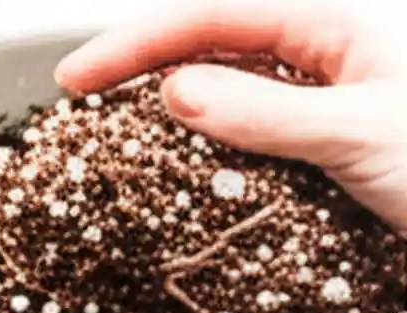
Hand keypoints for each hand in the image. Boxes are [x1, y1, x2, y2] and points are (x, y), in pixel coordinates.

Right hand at [54, 0, 406, 233]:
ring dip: (170, 112)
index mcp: (338, 21)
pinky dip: (209, 151)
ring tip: (114, 139)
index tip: (74, 79)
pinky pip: (252, 135)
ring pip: (228, 90)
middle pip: (211, 42)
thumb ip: (266, 114)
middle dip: (142, 67)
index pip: (211, 16)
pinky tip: (181, 174)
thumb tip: (175, 93)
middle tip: (81, 103)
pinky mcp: (328, 146)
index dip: (134, 44)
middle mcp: (328, 51)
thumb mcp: (360, 135)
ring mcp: (327, 98)